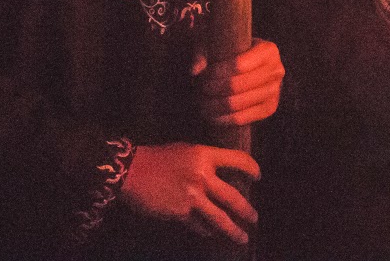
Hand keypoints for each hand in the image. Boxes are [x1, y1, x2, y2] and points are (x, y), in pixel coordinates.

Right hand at [121, 143, 259, 244]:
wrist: (131, 171)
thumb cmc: (157, 158)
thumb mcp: (185, 151)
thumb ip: (204, 161)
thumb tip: (221, 175)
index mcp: (204, 155)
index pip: (237, 159)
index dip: (251, 168)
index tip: (258, 177)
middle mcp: (202, 176)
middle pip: (233, 197)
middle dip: (247, 210)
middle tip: (254, 218)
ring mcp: (192, 196)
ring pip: (220, 218)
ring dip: (234, 230)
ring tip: (243, 237)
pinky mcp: (181, 213)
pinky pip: (200, 225)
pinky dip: (207, 231)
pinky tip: (212, 234)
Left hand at [195, 39, 283, 127]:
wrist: (249, 66)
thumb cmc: (230, 51)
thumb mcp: (217, 44)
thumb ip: (203, 53)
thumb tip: (194, 71)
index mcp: (268, 50)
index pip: (239, 65)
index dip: (217, 73)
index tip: (202, 76)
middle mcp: (277, 70)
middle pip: (239, 85)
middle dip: (214, 90)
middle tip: (199, 90)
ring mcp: (275, 91)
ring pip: (240, 103)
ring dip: (216, 106)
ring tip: (201, 103)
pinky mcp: (270, 108)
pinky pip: (244, 118)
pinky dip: (224, 119)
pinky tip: (211, 116)